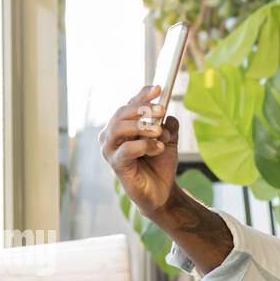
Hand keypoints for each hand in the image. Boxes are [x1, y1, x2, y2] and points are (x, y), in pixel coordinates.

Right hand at [100, 85, 179, 219]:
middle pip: (121, 113)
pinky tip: (158, 148)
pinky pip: (126, 149)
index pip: (130, 104)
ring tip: (159, 131)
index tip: (158, 88)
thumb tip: (168, 115)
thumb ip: (168, 126)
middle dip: (142, 108)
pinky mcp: (116, 165)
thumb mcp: (168, 140)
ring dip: (141, 126)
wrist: (162, 192)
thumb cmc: (160, 164)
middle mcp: (111, 135)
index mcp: (122, 126)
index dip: (142, 95)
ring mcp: (110, 150)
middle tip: (161, 110)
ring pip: (119, 128)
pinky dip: (144, 146)